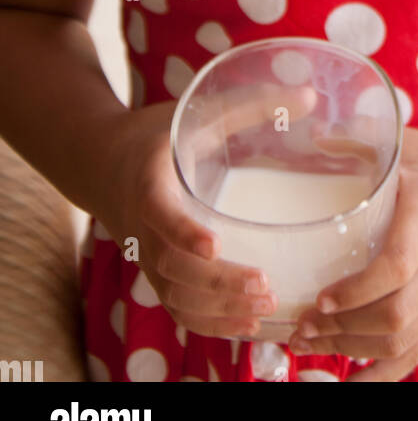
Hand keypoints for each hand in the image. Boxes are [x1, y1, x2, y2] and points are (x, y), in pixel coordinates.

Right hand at [96, 85, 317, 340]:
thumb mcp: (195, 112)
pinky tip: (250, 325)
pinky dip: (211, 324)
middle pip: (172, 266)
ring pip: (177, 295)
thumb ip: (247, 104)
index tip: (214, 244)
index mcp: (149, 182)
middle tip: (263, 284)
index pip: (159, 211)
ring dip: (219, 309)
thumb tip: (309, 95)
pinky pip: (180, 308)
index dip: (183, 231)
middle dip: (217, 281)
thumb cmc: (158, 135)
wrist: (104, 165)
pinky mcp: (159, 276)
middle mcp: (143, 228)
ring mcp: (148, 257)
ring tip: (266, 306)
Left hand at [289, 125, 417, 381]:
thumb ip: (365, 140)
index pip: (398, 266)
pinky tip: (349, 382)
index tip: (322, 296)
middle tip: (301, 323)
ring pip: (403, 338)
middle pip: (397, 314)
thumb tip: (310, 135)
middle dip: (343, 327)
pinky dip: (381, 372)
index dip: (358, 289)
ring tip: (308, 341)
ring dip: (352, 347)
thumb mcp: (416, 146)